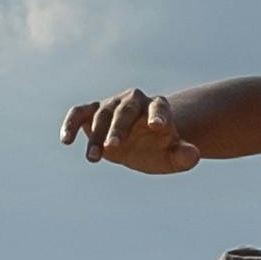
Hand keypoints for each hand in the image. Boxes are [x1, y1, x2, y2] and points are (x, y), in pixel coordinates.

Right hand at [61, 90, 200, 173]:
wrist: (141, 144)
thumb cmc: (159, 149)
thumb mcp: (174, 157)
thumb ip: (185, 155)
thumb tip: (194, 155)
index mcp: (158, 107)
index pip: (159, 107)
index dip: (158, 116)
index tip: (158, 127)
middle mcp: (134, 100)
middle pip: (125, 111)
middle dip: (118, 128)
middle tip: (113, 148)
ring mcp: (111, 104)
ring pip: (102, 115)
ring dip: (96, 136)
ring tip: (94, 159)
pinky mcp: (92, 111)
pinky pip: (79, 113)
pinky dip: (71, 124)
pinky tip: (66, 140)